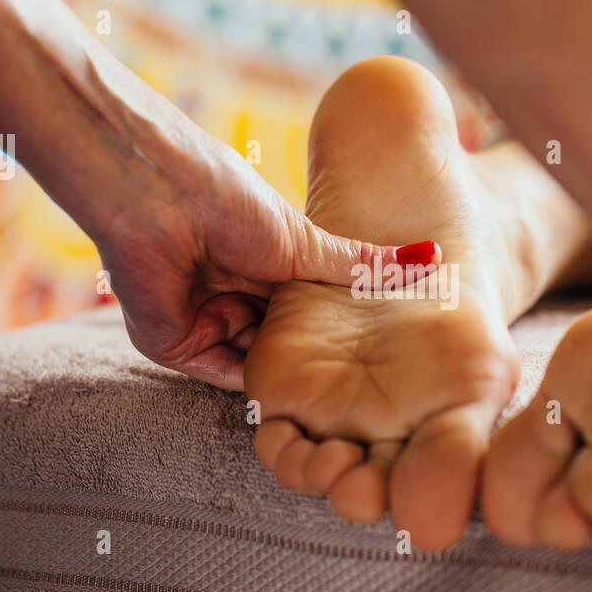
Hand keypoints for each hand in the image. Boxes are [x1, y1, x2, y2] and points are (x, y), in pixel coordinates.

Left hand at [94, 118, 426, 389]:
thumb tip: (432, 257)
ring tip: (335, 395)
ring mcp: (202, 320)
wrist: (159, 196)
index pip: (306, 315)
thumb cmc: (228, 201)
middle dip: (313, 362)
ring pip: (254, 364)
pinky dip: (251, 383)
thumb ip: (363, 264)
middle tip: (363, 388)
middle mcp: (233, 294)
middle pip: (282, 344)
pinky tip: (289, 390)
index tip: (381, 357)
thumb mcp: (307, 242)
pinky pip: (220, 374)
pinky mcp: (173, 343)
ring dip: (285, 376)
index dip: (337, 335)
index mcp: (263, 266)